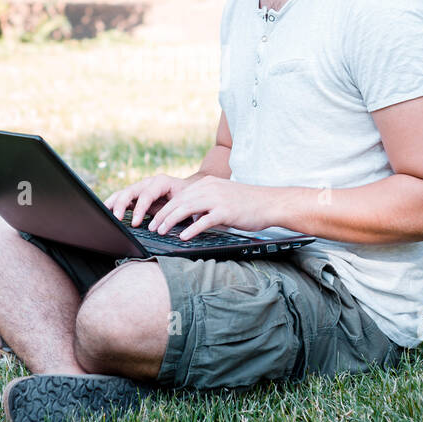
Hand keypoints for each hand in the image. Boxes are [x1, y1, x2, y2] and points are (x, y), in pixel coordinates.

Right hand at [103, 173, 200, 226]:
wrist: (190, 190)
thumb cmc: (189, 199)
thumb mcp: (186, 205)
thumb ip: (176, 214)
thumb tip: (168, 226)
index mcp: (161, 182)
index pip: (146, 194)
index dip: (139, 209)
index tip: (135, 223)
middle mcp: (148, 183)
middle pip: (130, 191)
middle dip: (121, 205)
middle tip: (116, 219)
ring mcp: (140, 188)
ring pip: (122, 194)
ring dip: (113, 205)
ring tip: (104, 215)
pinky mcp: (135, 196)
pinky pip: (121, 199)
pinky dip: (112, 206)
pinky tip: (105, 214)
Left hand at [147, 176, 276, 240]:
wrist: (270, 203)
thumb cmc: (248, 203)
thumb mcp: (223, 198)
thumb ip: (205, 204)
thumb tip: (190, 218)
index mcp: (208, 184)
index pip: (180, 196)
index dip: (165, 208)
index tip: (155, 219)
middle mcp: (210, 188)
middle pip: (179, 201)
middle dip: (163, 215)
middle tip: (152, 227)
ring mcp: (218, 199)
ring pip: (187, 209)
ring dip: (171, 221)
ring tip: (161, 231)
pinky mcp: (226, 212)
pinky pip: (204, 220)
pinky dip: (191, 229)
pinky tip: (183, 237)